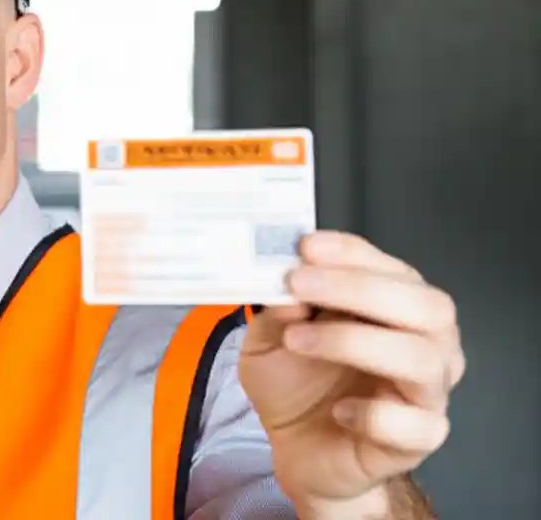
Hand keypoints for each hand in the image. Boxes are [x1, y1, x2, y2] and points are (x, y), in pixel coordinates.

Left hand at [238, 230, 464, 517]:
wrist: (297, 450)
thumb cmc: (295, 388)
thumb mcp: (268, 339)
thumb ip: (276, 312)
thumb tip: (283, 285)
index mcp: (395, 312)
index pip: (394, 270)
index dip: (353, 253)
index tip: (307, 246)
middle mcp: (424, 346)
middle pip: (427, 306)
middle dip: (359, 287)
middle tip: (299, 282)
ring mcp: (426, 394)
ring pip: (422, 359)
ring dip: (354, 341)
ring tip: (298, 340)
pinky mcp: (417, 441)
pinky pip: (416, 425)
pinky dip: (374, 414)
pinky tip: (339, 410)